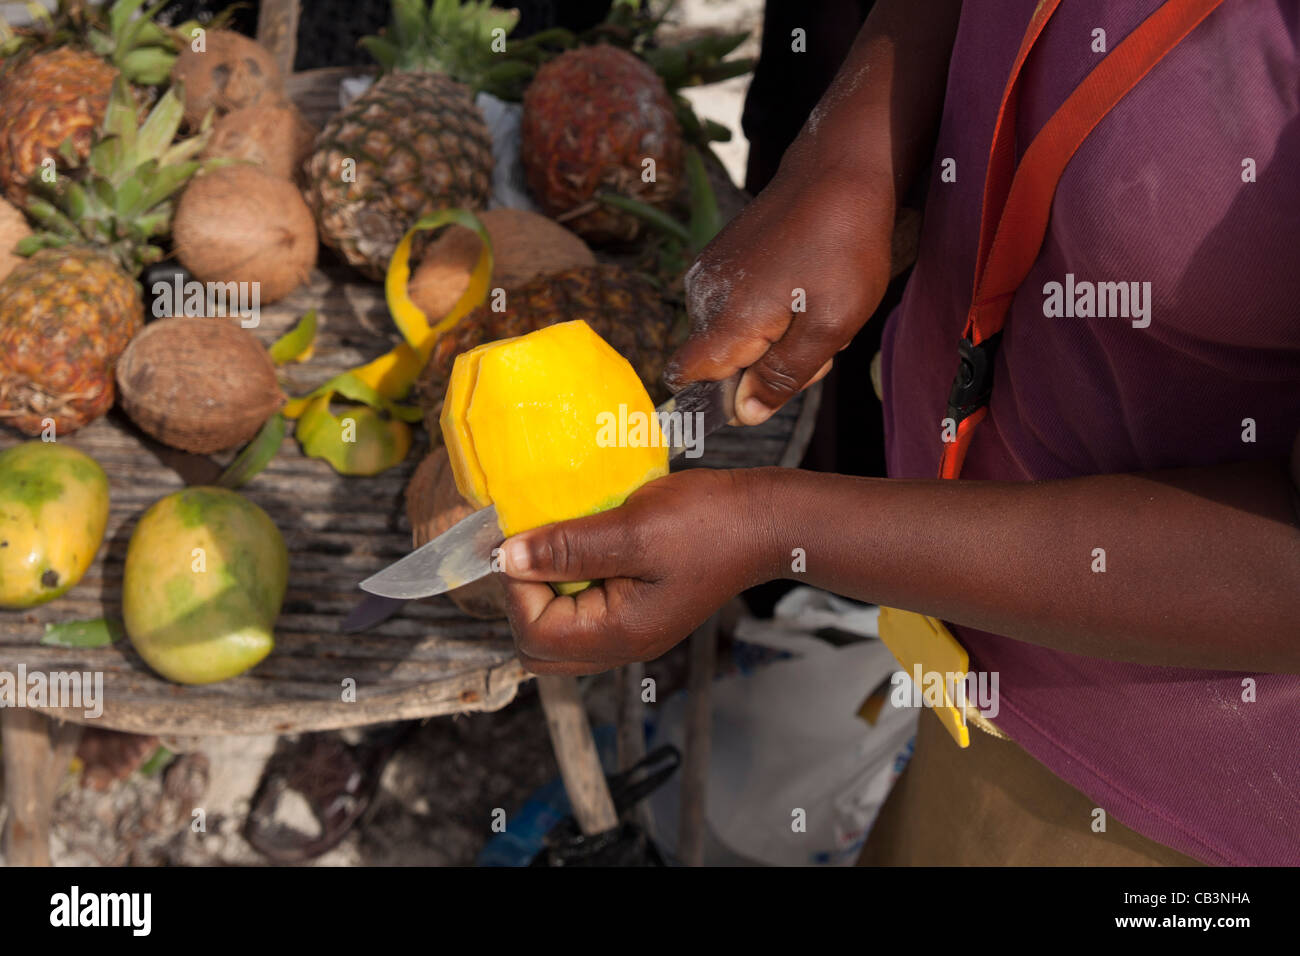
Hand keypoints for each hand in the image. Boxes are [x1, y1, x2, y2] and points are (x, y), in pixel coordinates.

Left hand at [499, 469, 765, 674]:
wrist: (764, 522)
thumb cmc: (710, 524)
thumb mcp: (633, 528)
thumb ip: (567, 546)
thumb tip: (508, 557)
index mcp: (620, 634)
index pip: (534, 635)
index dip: (516, 588)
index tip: (524, 543)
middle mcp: (622, 645)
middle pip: (540, 648)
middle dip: (523, 598)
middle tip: (534, 550)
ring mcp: (631, 631)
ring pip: (559, 633)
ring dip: (545, 593)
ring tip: (556, 547)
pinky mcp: (637, 612)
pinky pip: (584, 614)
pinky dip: (569, 586)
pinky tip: (580, 548)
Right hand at [666, 161, 894, 425]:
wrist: (838, 170)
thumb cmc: (843, 247)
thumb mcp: (830, 326)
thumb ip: (783, 376)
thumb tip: (743, 415)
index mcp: (725, 318)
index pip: (685, 378)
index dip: (719, 396)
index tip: (763, 388)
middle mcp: (703, 296)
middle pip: (716, 362)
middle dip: (762, 367)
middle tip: (816, 342)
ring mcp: (709, 272)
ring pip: (729, 335)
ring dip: (771, 339)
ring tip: (813, 307)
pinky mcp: (721, 256)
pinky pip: (735, 307)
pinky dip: (768, 311)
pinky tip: (802, 287)